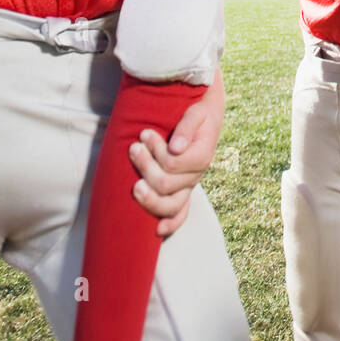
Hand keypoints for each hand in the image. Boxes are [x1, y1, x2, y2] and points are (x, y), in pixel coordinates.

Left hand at [130, 72, 225, 237]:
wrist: (206, 117)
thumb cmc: (197, 112)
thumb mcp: (196, 111)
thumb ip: (187, 126)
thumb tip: (176, 148)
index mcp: (202, 155)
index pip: (173, 163)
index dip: (155, 151)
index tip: (143, 133)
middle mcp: (196, 175)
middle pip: (166, 184)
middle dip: (145, 167)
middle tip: (133, 148)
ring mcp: (189, 186)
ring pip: (171, 205)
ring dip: (149, 198)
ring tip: (133, 185)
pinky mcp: (184, 191)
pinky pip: (180, 213)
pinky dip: (170, 223)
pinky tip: (156, 230)